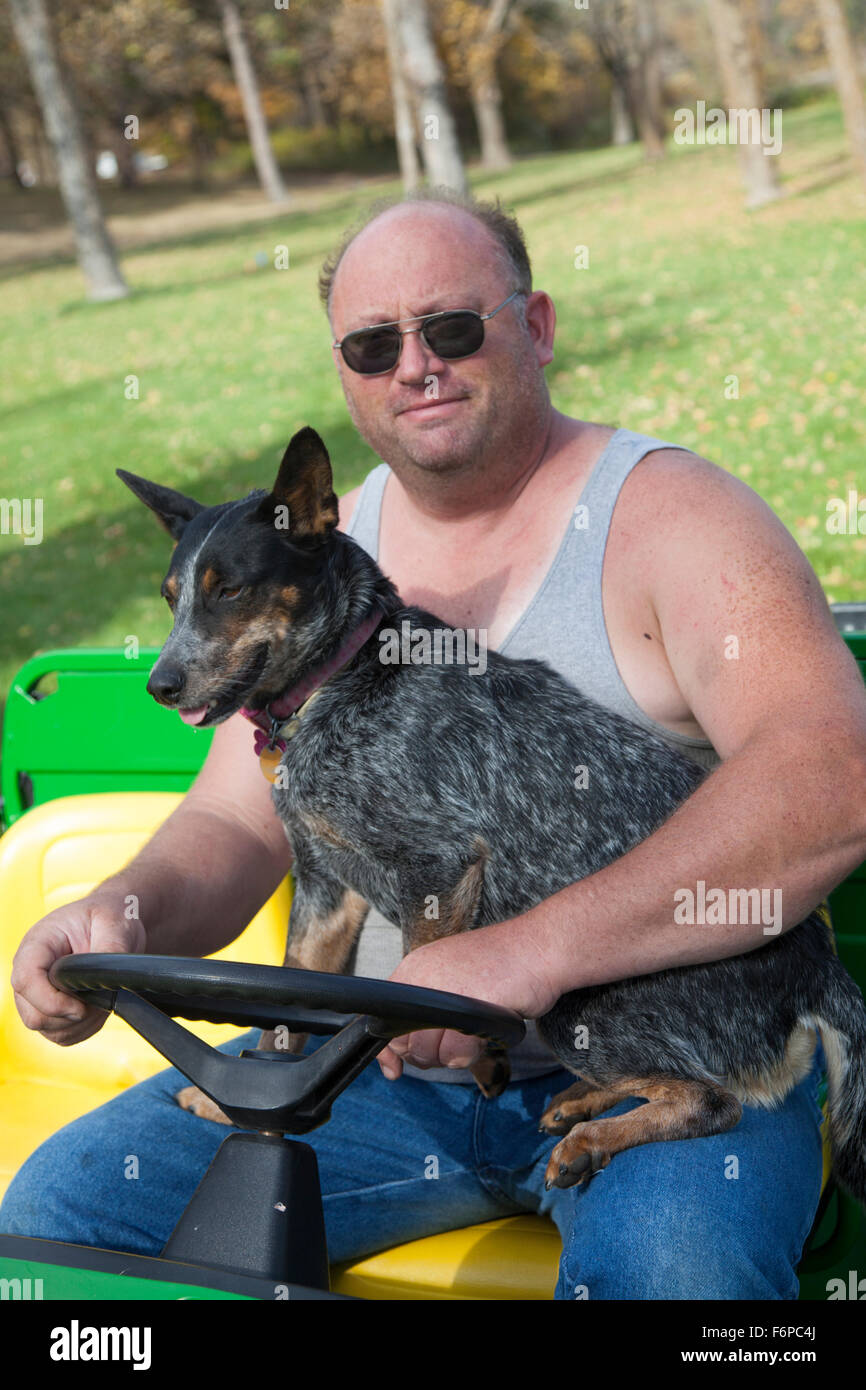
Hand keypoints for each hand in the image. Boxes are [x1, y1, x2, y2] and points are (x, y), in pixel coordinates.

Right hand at [11, 894, 146, 1046]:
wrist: (115, 925)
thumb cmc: (109, 916)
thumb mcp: (114, 922)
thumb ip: (109, 948)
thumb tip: (106, 979)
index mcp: (38, 944)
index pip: (25, 981)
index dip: (50, 1001)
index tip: (82, 1006)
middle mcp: (30, 971)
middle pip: (32, 1014)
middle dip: (69, 1016)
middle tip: (100, 1000)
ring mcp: (38, 994)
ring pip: (47, 1029)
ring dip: (80, 1023)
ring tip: (103, 998)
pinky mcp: (53, 1010)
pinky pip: (62, 1035)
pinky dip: (83, 1029)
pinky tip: (99, 1007)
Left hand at [377, 919, 559, 1080]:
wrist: (540, 946)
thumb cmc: (502, 964)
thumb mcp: (453, 976)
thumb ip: (429, 1005)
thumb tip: (408, 1046)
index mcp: (415, 967)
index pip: (381, 1018)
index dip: (388, 1050)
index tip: (393, 1069)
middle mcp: (423, 977)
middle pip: (404, 1042)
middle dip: (426, 1056)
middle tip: (453, 1045)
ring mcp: (444, 991)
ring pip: (427, 1051)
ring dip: (450, 1057)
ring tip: (473, 1036)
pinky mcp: (469, 1007)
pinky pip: (454, 1052)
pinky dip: (468, 1055)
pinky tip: (482, 1039)